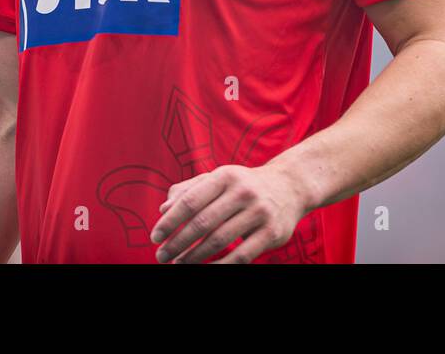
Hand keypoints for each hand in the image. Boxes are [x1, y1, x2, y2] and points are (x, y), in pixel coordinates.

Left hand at [148, 163, 310, 263]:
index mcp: (225, 175)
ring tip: (179, 264)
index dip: (170, 221)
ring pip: (219, 240)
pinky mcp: (271, 233)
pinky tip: (205, 270)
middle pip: (202, 222)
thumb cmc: (243, 185)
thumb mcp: (218, 179)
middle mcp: (243, 191)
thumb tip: (163, 209)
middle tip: (162, 256)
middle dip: (178, 243)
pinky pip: (241, 256)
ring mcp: (259, 212)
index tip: (154, 237)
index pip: (190, 201)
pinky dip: (220, 266)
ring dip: (194, 257)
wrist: (290, 187)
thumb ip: (189, 190)